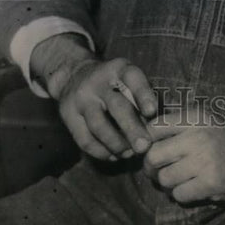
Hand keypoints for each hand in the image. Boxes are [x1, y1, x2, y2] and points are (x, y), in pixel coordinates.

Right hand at [30, 34, 157, 161]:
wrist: (74, 75)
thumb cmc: (113, 83)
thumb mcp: (127, 79)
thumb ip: (143, 98)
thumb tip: (157, 126)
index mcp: (119, 69)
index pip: (133, 78)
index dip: (143, 95)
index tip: (152, 112)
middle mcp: (99, 81)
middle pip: (117, 106)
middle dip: (132, 128)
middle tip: (144, 146)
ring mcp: (82, 98)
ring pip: (99, 125)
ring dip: (117, 144)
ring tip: (129, 154)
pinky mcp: (68, 114)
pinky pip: (85, 139)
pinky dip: (101, 152)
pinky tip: (113, 156)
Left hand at [143, 109, 224, 203]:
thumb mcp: (206, 122)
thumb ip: (178, 125)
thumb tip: (141, 135)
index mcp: (194, 118)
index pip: (153, 128)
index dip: (145, 142)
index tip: (150, 150)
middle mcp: (198, 136)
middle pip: (152, 156)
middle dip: (151, 168)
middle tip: (158, 172)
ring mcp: (204, 160)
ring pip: (164, 179)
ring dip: (168, 185)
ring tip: (179, 181)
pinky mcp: (210, 183)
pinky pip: (179, 195)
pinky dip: (181, 196)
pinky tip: (192, 189)